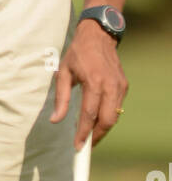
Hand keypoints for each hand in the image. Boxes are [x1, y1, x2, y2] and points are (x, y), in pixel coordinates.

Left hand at [50, 18, 127, 148]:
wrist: (99, 35)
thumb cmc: (78, 53)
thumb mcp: (64, 72)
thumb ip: (60, 98)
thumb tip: (55, 120)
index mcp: (93, 81)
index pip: (89, 114)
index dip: (83, 132)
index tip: (78, 145)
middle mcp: (109, 85)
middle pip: (106, 120)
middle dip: (96, 135)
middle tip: (86, 144)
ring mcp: (120, 86)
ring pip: (114, 116)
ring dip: (103, 128)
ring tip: (90, 134)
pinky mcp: (124, 86)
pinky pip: (117, 107)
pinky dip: (108, 116)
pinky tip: (97, 118)